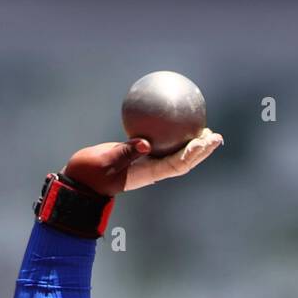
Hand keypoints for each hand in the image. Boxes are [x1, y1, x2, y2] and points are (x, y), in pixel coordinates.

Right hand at [61, 127, 223, 196]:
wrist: (81, 180)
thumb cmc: (91, 174)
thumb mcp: (106, 162)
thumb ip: (125, 153)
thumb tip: (145, 143)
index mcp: (148, 173)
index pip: (177, 164)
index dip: (193, 154)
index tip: (205, 143)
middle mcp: (153, 169)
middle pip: (184, 160)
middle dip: (201, 150)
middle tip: (216, 136)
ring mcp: (147, 164)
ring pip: (175, 153)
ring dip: (192, 144)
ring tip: (206, 130)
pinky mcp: (140, 156)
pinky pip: (159, 143)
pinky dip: (169, 133)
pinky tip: (171, 117)